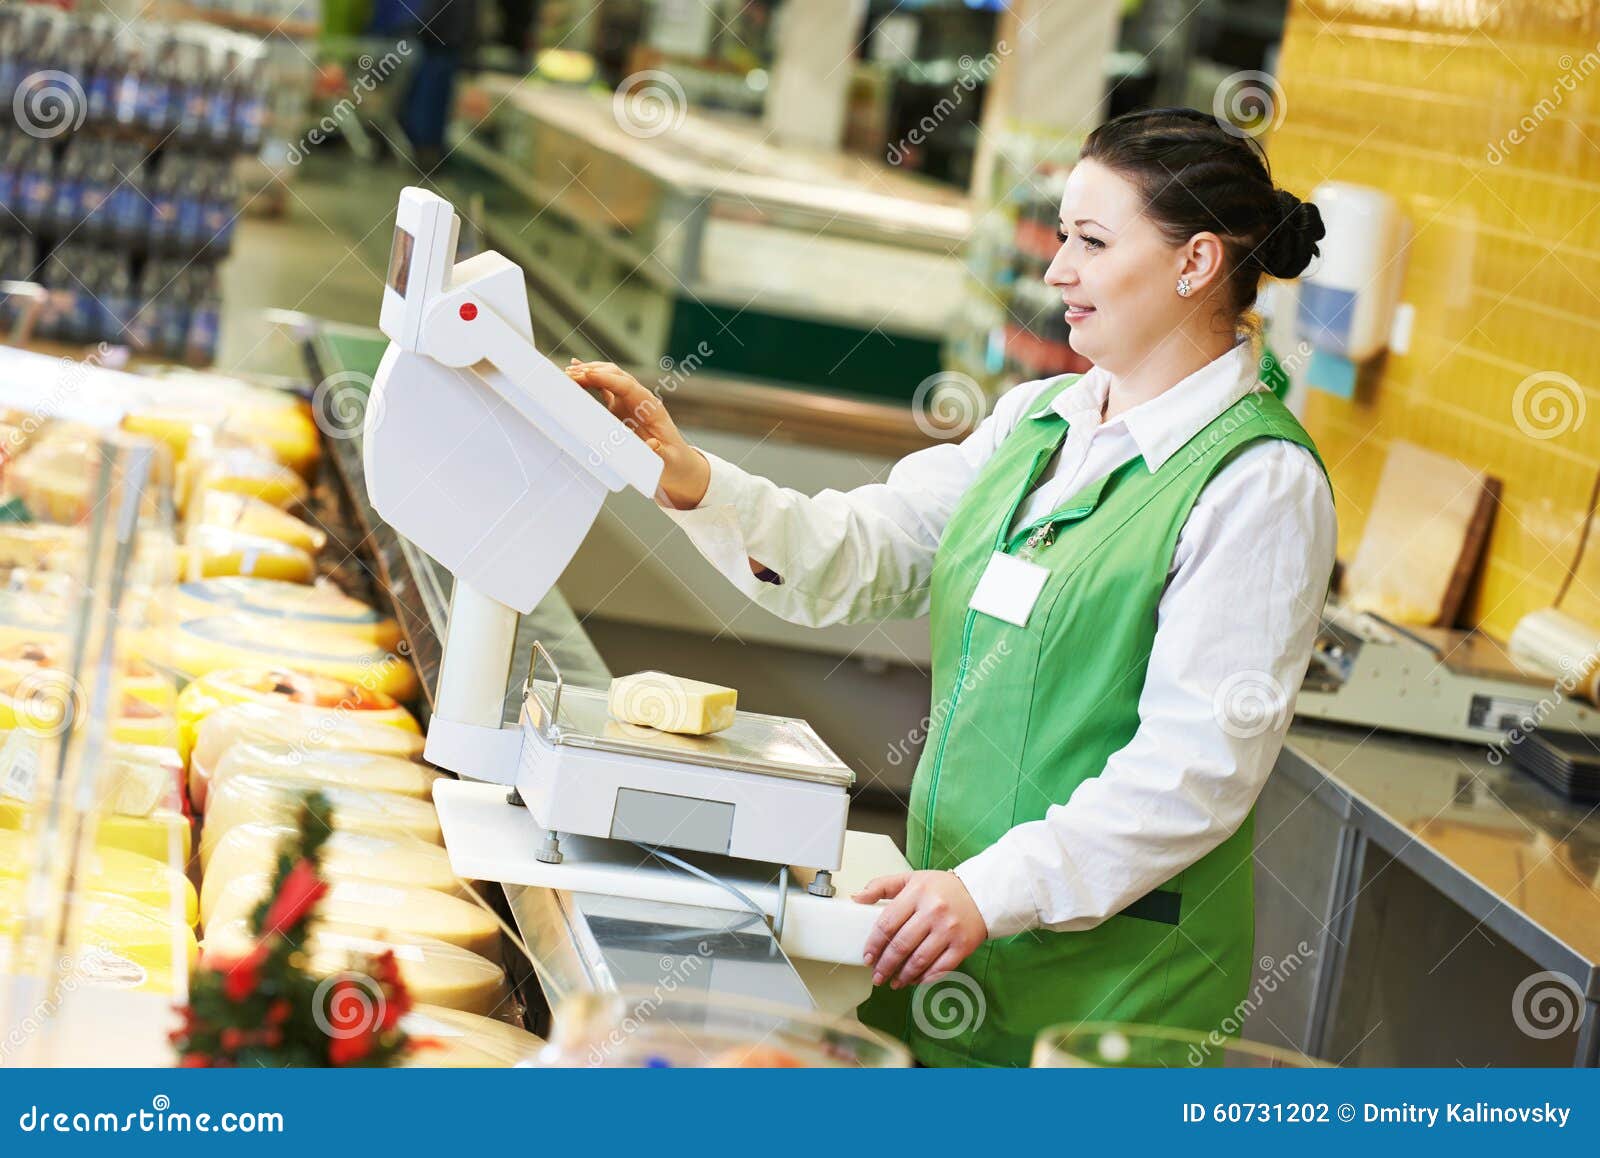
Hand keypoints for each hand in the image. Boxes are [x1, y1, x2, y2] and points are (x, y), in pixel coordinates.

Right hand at [563, 359, 709, 508]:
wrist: (676, 462)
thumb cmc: (673, 460)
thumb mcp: (669, 459)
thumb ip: (661, 452)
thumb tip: (653, 444)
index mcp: (651, 407)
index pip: (627, 385)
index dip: (607, 378)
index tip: (587, 374)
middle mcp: (639, 399)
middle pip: (616, 375)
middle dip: (594, 371)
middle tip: (570, 374)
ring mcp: (629, 401)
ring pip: (608, 377)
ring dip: (589, 372)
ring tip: (567, 373)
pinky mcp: (621, 407)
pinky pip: (605, 388)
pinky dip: (591, 379)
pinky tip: (576, 371)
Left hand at [854, 870, 987, 988]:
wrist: (982, 894)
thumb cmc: (944, 888)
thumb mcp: (911, 879)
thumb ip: (882, 886)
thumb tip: (857, 898)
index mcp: (917, 893)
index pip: (887, 923)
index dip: (874, 944)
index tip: (867, 956)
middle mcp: (933, 912)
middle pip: (901, 945)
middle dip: (885, 965)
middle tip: (877, 975)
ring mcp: (949, 930)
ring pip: (919, 960)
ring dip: (902, 976)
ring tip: (893, 982)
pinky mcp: (962, 946)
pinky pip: (939, 968)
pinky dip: (924, 978)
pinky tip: (914, 980)